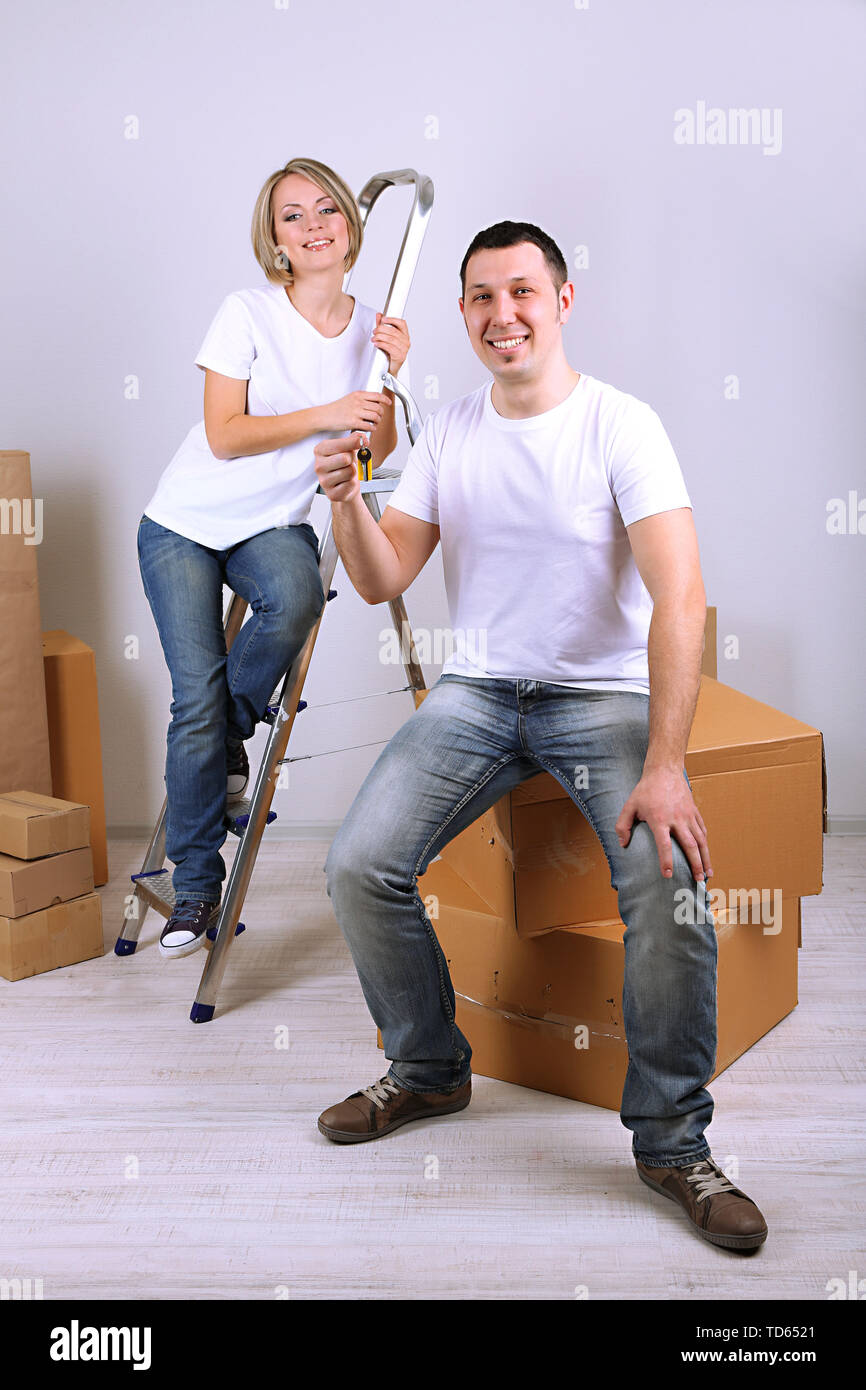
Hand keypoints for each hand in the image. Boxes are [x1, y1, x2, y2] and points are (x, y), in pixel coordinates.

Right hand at [314, 430, 368, 502]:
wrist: (344, 487)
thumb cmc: (345, 465)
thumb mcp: (348, 448)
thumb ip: (355, 439)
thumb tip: (362, 437)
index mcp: (320, 450)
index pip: (340, 444)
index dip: (355, 443)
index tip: (362, 442)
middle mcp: (319, 465)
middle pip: (345, 458)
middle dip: (352, 460)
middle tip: (349, 463)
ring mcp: (323, 481)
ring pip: (350, 471)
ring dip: (353, 473)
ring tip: (347, 474)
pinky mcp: (331, 494)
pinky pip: (350, 484)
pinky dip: (353, 483)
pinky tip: (346, 483)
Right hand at [319, 391, 390, 433]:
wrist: (324, 416)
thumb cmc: (336, 408)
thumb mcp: (349, 398)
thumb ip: (361, 399)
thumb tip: (373, 402)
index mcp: (358, 395)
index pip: (377, 395)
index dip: (385, 400)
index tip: (388, 403)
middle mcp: (358, 402)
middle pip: (378, 407)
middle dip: (381, 414)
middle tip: (379, 417)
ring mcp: (356, 412)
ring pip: (376, 416)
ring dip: (378, 421)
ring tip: (374, 423)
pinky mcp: (353, 422)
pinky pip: (369, 425)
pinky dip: (372, 428)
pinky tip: (370, 428)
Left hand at [372, 312, 409, 372]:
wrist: (391, 367)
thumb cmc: (390, 352)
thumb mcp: (386, 337)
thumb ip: (382, 326)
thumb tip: (379, 315)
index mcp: (405, 335)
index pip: (402, 323)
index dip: (392, 319)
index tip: (383, 319)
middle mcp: (406, 341)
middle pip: (394, 331)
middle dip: (382, 329)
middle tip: (374, 331)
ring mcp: (404, 349)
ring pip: (391, 339)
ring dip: (380, 337)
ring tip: (374, 338)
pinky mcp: (400, 356)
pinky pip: (390, 348)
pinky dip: (382, 344)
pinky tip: (376, 343)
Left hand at [615, 766, 712, 883]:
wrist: (664, 770)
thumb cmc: (646, 789)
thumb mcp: (629, 805)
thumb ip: (623, 825)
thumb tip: (623, 844)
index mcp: (660, 819)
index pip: (665, 844)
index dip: (667, 861)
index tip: (668, 875)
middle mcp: (677, 819)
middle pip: (690, 845)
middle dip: (696, 864)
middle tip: (699, 881)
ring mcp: (688, 815)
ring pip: (700, 840)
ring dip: (706, 858)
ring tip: (708, 874)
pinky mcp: (695, 812)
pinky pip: (702, 830)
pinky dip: (705, 843)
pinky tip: (706, 854)